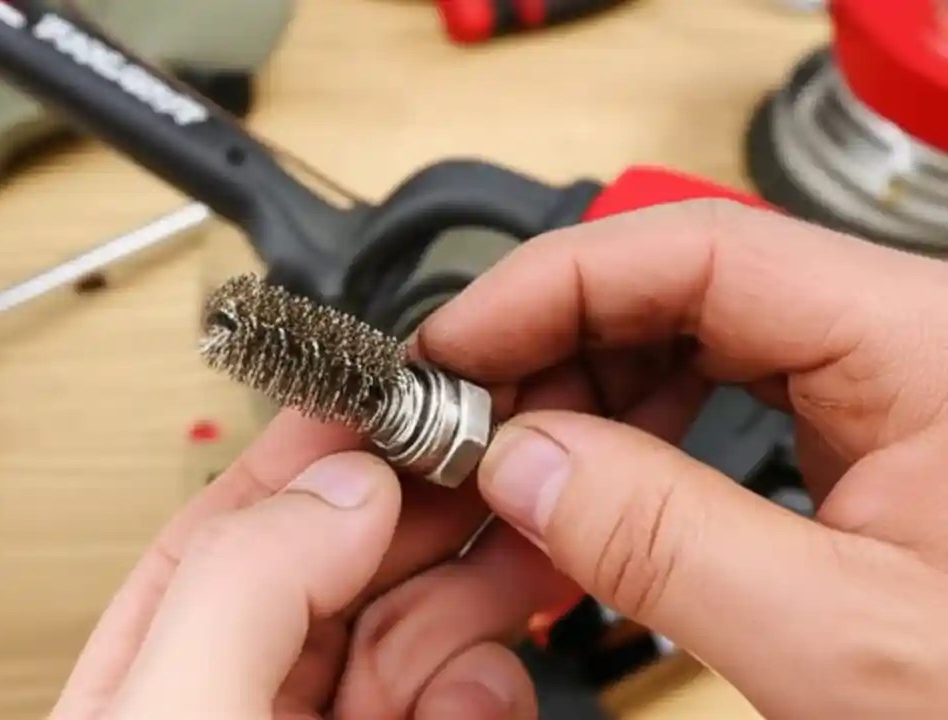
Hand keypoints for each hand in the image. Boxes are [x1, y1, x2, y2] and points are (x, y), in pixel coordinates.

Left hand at [47, 417, 570, 718]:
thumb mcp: (173, 715)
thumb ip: (242, 588)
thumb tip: (343, 484)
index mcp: (152, 671)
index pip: (232, 527)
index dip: (313, 452)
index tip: (390, 395)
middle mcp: (243, 699)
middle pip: (344, 569)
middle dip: (426, 507)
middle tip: (496, 454)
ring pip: (417, 634)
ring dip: (477, 586)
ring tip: (530, 540)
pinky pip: (461, 705)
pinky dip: (485, 692)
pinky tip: (481, 693)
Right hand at [417, 200, 947, 717]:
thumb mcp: (844, 642)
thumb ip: (666, 544)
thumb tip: (520, 464)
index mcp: (926, 342)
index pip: (696, 250)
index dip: (550, 285)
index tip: (455, 347)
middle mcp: (902, 337)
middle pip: (680, 283)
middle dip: (553, 344)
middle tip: (464, 418)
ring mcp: (881, 382)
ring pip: (688, 336)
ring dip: (584, 391)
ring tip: (515, 460)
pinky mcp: (860, 432)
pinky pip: (717, 393)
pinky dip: (635, 432)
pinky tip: (593, 481)